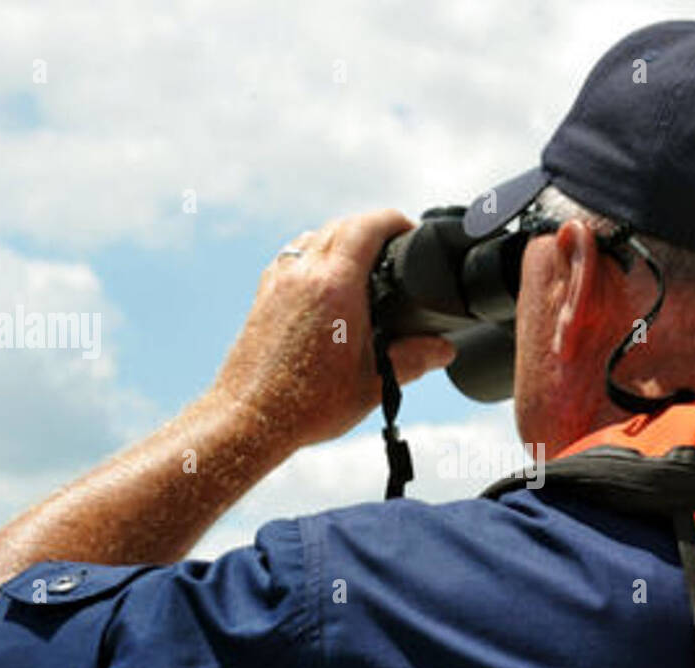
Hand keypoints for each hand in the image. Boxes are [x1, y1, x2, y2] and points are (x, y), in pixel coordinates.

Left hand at [212, 208, 454, 446]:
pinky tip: (325, 285)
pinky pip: (292, 258)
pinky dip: (313, 257)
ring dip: (339, 239)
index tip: (411, 230)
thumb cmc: (307, 405)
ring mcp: (279, 282)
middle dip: (371, 228)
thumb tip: (445, 349)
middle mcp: (304, 274)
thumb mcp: (374, 385)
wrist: (249, 419)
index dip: (395, 221)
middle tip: (394, 247)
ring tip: (361, 263)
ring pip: (313, 237)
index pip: (368, 226)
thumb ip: (414, 360)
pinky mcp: (263, 296)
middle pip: (341, 225)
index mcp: (336, 286)